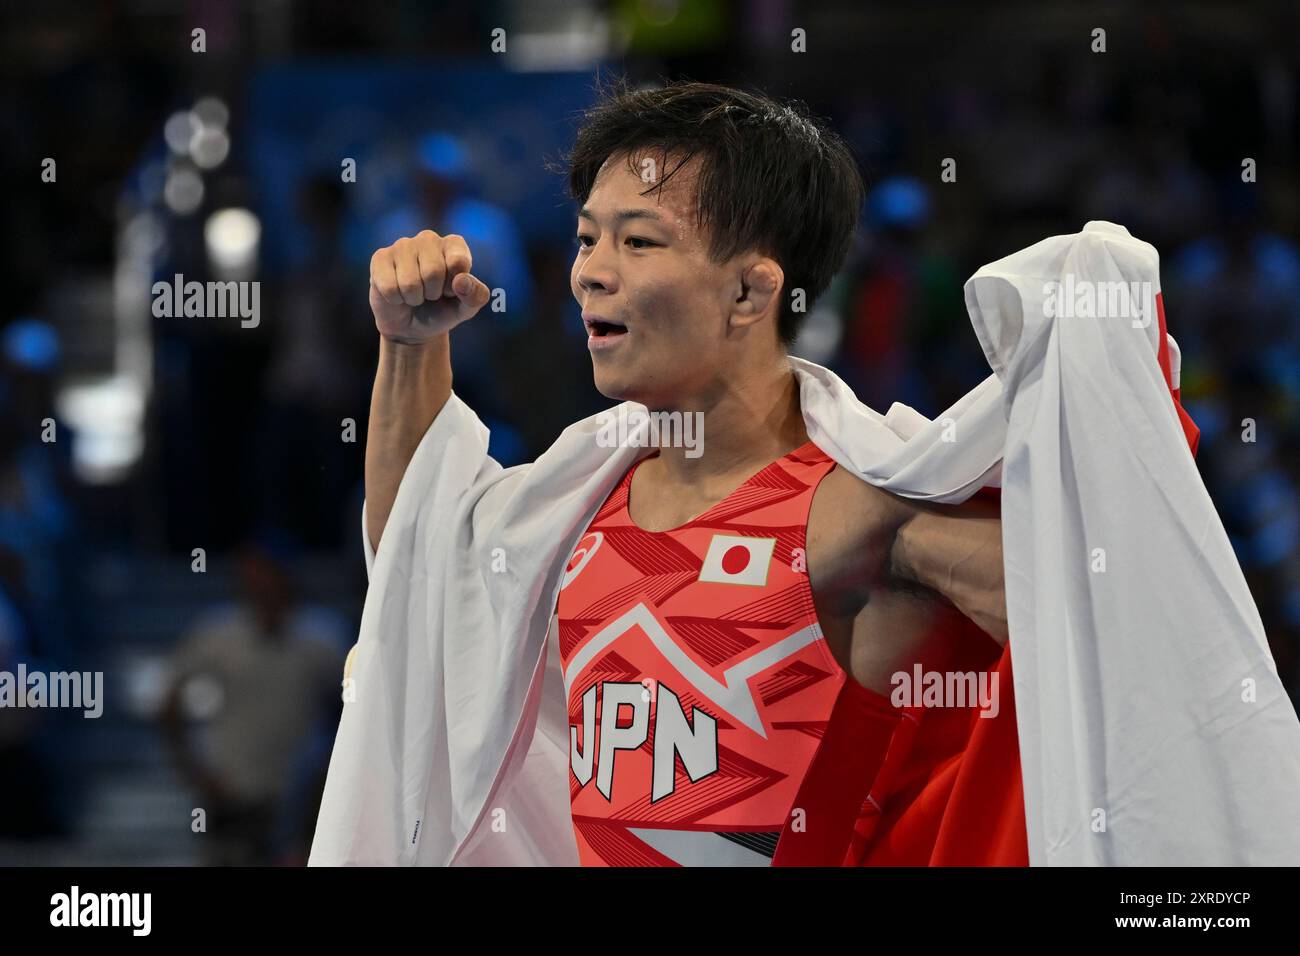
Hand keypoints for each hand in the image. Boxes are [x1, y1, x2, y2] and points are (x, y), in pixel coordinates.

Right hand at [368, 230, 491, 344]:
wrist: (413, 326)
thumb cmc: (442, 310)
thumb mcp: (466, 308)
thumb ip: (476, 296)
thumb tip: (461, 281)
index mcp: (454, 245)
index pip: (458, 262)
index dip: (455, 287)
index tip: (451, 291)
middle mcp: (428, 239)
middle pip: (433, 271)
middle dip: (433, 293)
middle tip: (431, 294)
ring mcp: (402, 245)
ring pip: (410, 281)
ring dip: (414, 298)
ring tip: (415, 295)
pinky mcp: (380, 258)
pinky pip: (389, 287)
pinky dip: (396, 299)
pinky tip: (397, 294)